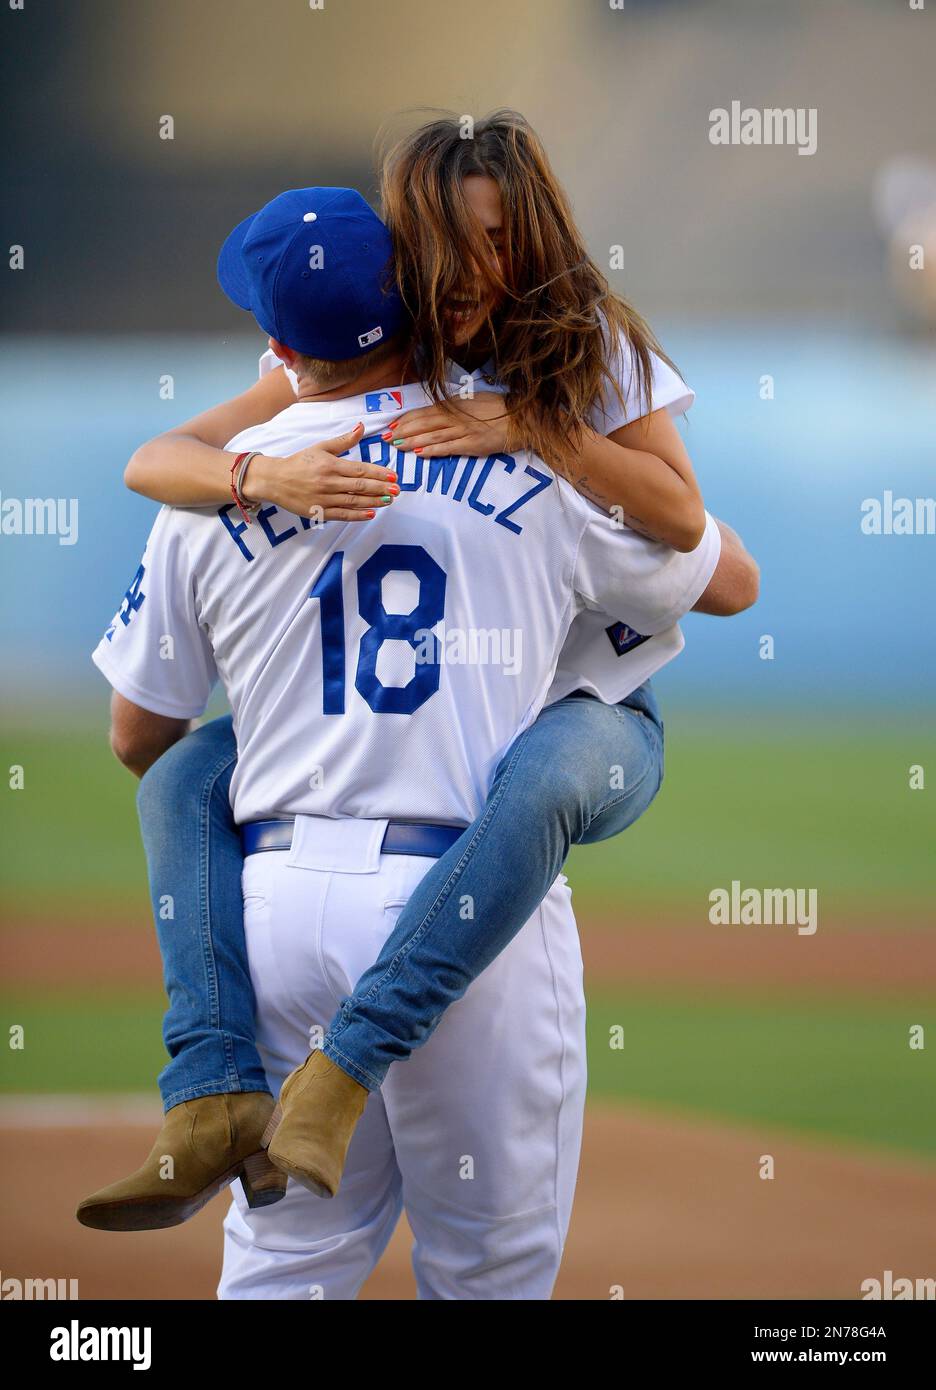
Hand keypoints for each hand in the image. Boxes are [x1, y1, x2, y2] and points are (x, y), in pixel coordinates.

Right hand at [243, 423, 398, 522]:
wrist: (274, 480)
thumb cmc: (299, 462)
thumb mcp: (321, 447)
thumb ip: (344, 440)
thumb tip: (362, 426)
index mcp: (330, 465)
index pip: (360, 469)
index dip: (379, 473)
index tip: (393, 475)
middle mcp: (328, 482)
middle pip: (360, 486)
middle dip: (381, 488)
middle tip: (397, 490)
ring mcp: (324, 498)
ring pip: (354, 501)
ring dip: (374, 502)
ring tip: (389, 500)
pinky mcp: (319, 512)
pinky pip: (342, 515)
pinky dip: (357, 515)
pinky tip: (371, 514)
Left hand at [386, 392, 516, 456]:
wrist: (519, 419)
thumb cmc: (496, 409)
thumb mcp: (471, 402)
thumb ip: (452, 408)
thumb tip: (435, 413)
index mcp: (453, 405)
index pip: (424, 412)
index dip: (406, 420)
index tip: (391, 426)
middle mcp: (455, 417)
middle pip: (423, 424)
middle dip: (402, 431)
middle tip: (386, 439)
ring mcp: (462, 431)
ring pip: (431, 436)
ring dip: (411, 442)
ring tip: (397, 447)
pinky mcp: (471, 445)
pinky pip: (447, 448)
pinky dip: (432, 451)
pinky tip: (419, 454)